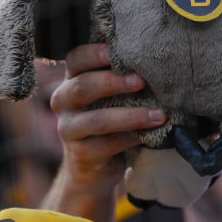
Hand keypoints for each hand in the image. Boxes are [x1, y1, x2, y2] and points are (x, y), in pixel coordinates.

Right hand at [49, 44, 165, 196]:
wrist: (90, 170)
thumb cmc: (106, 124)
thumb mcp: (106, 99)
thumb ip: (118, 82)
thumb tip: (155, 63)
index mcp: (71, 81)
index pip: (75, 60)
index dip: (93, 54)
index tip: (115, 51)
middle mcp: (63, 102)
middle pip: (83, 86)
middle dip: (114, 82)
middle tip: (141, 81)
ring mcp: (68, 129)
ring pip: (98, 120)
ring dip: (131, 116)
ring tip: (158, 115)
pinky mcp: (79, 154)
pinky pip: (107, 145)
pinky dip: (131, 138)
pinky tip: (149, 136)